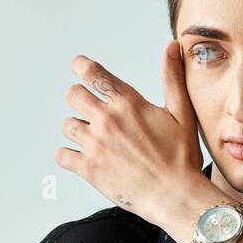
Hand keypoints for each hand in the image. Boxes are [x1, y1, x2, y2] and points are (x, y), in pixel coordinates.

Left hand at [56, 41, 204, 223]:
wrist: (175, 196)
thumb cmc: (181, 157)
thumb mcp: (181, 113)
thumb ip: (171, 78)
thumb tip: (171, 47)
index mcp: (127, 103)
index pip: (91, 72)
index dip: (81, 66)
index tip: (80, 68)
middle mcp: (107, 120)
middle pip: (72, 94)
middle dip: (80, 100)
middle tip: (93, 112)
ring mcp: (95, 145)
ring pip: (67, 124)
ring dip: (78, 129)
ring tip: (95, 140)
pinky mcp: (88, 169)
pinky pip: (62, 155)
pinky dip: (68, 156)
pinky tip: (83, 158)